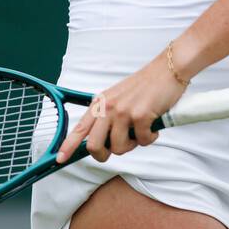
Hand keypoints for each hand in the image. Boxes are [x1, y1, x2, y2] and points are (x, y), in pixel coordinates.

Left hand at [56, 51, 188, 163]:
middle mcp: (108, 108)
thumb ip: (108, 115)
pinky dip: (150, 138)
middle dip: (105, 155)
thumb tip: (103, 141)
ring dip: (133, 145)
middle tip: (119, 148)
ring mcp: (123, 112)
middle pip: (95, 146)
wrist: (168, 69)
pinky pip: (143, 141)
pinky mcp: (141, 116)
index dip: (68, 146)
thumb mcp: (119, 97)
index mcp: (100, 103)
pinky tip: (154, 126)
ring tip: (142, 131)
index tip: (60, 159)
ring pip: (119, 148)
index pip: (79, 128)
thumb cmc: (146, 85)